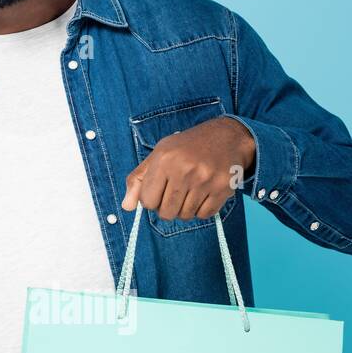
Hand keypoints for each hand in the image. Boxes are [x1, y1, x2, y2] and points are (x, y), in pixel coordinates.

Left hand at [121, 116, 255, 219]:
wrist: (225, 137)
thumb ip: (138, 179)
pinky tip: (202, 194)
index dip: (150, 201)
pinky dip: (201, 210)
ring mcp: (205, 180)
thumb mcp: (157, 155)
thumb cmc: (186, 148)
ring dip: (184, 209)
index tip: (158, 192)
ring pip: (185, 215)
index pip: (147, 201)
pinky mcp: (222, 188)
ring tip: (188, 192)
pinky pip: (204, 215)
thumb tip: (126, 207)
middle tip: (173, 194)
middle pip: (166, 212)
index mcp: (164, 160)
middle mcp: (184, 170)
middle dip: (166, 208)